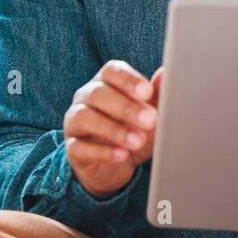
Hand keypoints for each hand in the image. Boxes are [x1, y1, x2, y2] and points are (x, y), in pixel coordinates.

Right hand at [63, 60, 163, 198]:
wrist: (119, 165)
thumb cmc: (136, 129)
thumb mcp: (151, 113)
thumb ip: (157, 94)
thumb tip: (165, 73)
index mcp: (107, 82)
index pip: (111, 71)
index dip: (128, 80)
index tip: (147, 92)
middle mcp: (86, 97)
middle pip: (98, 93)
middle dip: (126, 107)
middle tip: (150, 120)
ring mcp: (75, 122)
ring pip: (84, 117)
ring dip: (113, 129)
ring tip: (137, 141)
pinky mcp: (72, 148)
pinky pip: (79, 147)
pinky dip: (102, 152)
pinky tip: (121, 155)